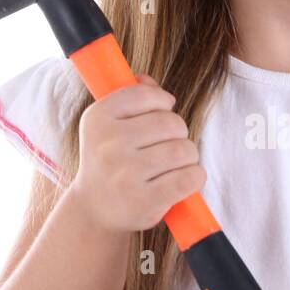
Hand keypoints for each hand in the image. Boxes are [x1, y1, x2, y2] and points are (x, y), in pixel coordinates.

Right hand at [72, 74, 206, 233]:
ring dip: (188, 156)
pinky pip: (189, 177)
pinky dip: (195, 177)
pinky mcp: (144, 201)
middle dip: (179, 133)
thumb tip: (147, 80)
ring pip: (183, 149)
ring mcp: (125, 175)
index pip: (145, 94)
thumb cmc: (111, 160)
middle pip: (171, 123)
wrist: (95, 209)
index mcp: (97, 118)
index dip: (162, 102)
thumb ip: (131, 96)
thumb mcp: (108, 125)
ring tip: (175, 164)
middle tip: (169, 145)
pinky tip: (184, 180)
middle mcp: (107, 145)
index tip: (160, 114)